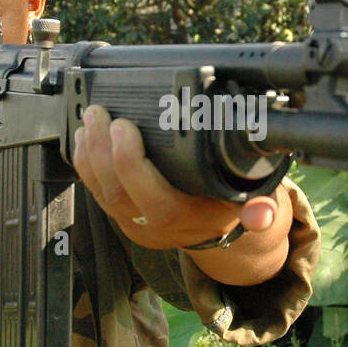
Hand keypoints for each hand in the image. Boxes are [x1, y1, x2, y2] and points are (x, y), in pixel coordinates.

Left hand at [71, 104, 278, 249]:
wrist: (212, 232)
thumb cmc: (226, 206)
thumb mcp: (247, 205)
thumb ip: (260, 210)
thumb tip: (264, 214)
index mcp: (185, 219)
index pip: (152, 197)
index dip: (131, 163)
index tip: (124, 125)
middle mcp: (155, 226)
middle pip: (118, 194)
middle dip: (102, 152)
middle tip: (99, 114)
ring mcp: (133, 223)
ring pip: (102, 194)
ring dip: (89, 156)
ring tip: (89, 121)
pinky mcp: (119, 216)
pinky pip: (95, 192)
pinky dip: (85, 165)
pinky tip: (83, 139)